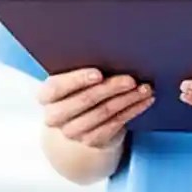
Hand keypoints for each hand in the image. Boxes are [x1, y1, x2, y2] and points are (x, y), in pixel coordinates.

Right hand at [38, 68, 154, 148]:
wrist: (76, 121)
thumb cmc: (76, 88)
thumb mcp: (72, 78)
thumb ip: (80, 66)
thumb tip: (109, 51)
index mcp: (46, 95)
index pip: (58, 87)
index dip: (78, 80)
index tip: (98, 73)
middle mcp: (55, 116)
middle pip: (85, 100)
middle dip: (110, 88)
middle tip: (130, 79)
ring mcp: (73, 132)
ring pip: (104, 113)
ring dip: (128, 99)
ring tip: (144, 88)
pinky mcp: (92, 141)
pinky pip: (116, 123)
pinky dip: (133, 110)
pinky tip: (145, 100)